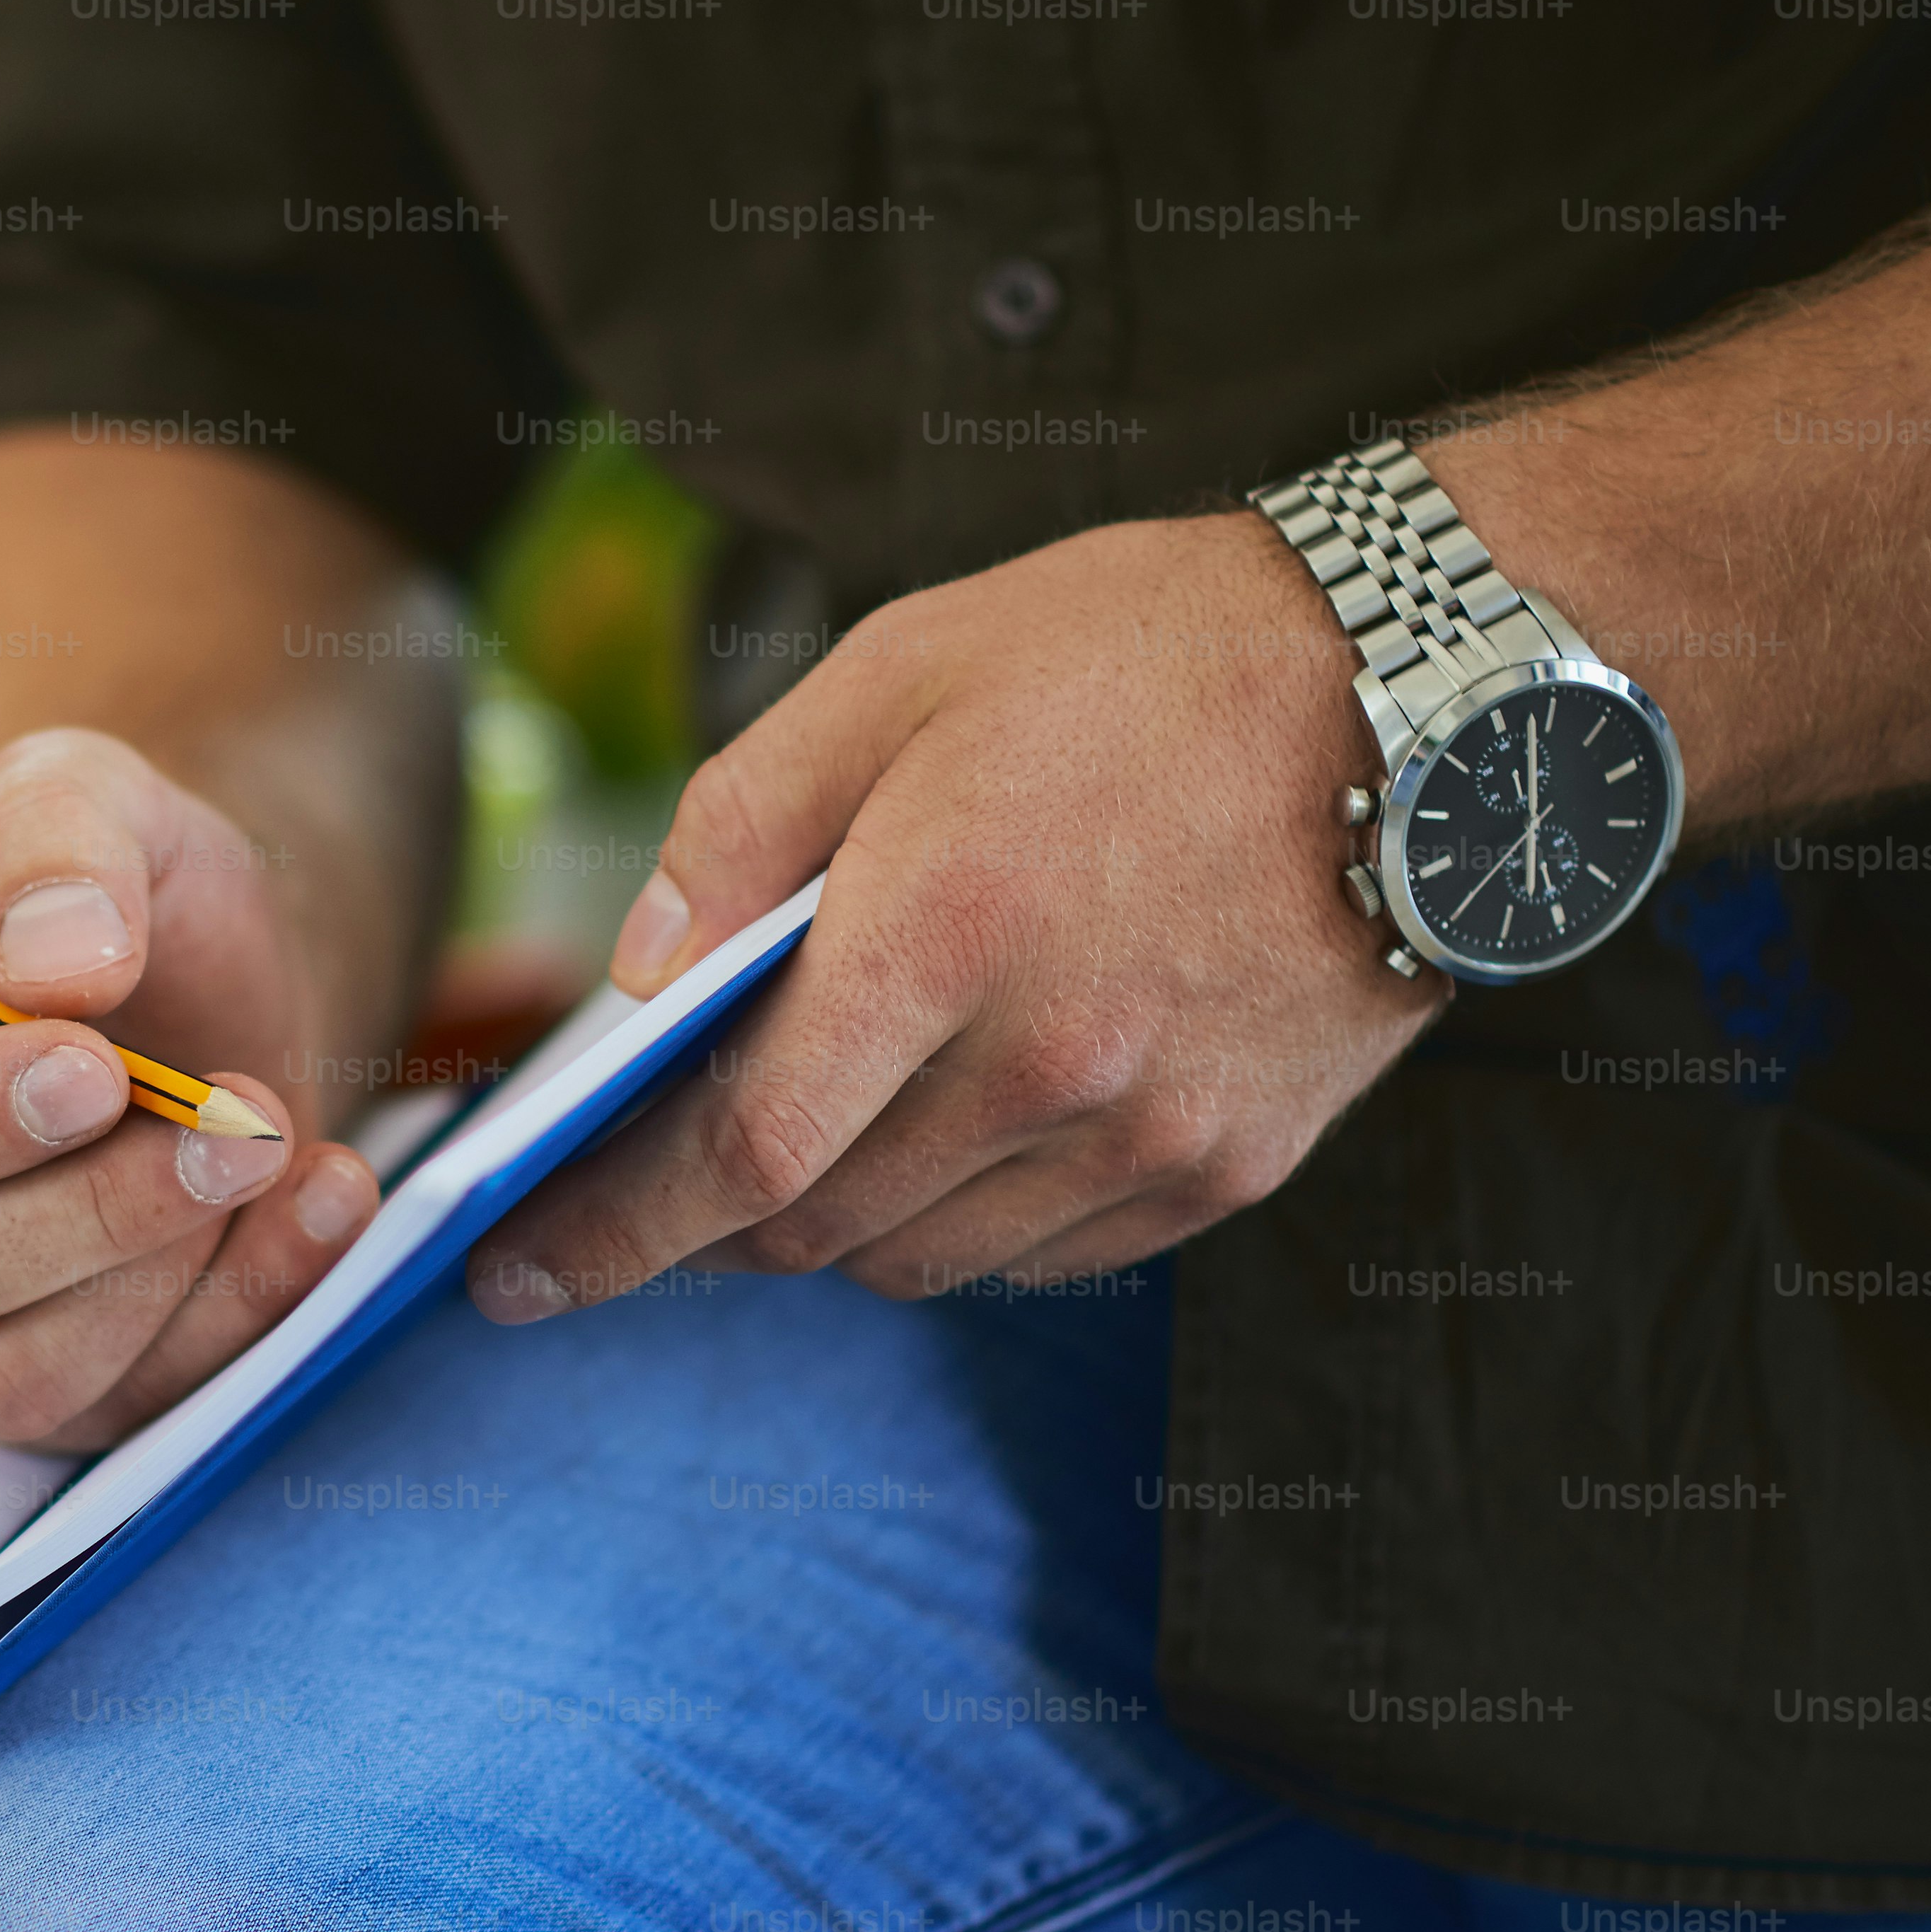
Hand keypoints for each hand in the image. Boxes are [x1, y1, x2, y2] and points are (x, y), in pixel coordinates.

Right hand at [0, 729, 388, 1446]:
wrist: (211, 985)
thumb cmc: (114, 893)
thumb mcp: (88, 796)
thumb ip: (53, 843)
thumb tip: (58, 967)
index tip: (100, 1064)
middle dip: (103, 1204)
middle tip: (241, 1114)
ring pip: (20, 1375)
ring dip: (173, 1274)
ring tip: (280, 1147)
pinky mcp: (43, 1396)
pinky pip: (129, 1409)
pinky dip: (248, 1313)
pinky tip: (327, 1199)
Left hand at [466, 513, 1443, 1316]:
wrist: (1417, 691)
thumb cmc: (1137, 656)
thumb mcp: (897, 670)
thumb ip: (740, 826)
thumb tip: (634, 977)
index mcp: (943, 934)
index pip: (736, 1157)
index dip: (608, 1234)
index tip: (513, 1275)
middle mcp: (1047, 1064)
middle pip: (814, 1227)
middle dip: (701, 1228)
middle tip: (640, 1185)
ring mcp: (1148, 1132)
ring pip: (920, 1258)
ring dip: (833, 1222)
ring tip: (814, 1125)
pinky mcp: (1226, 1164)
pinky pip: (1037, 1254)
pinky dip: (959, 1218)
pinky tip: (951, 1128)